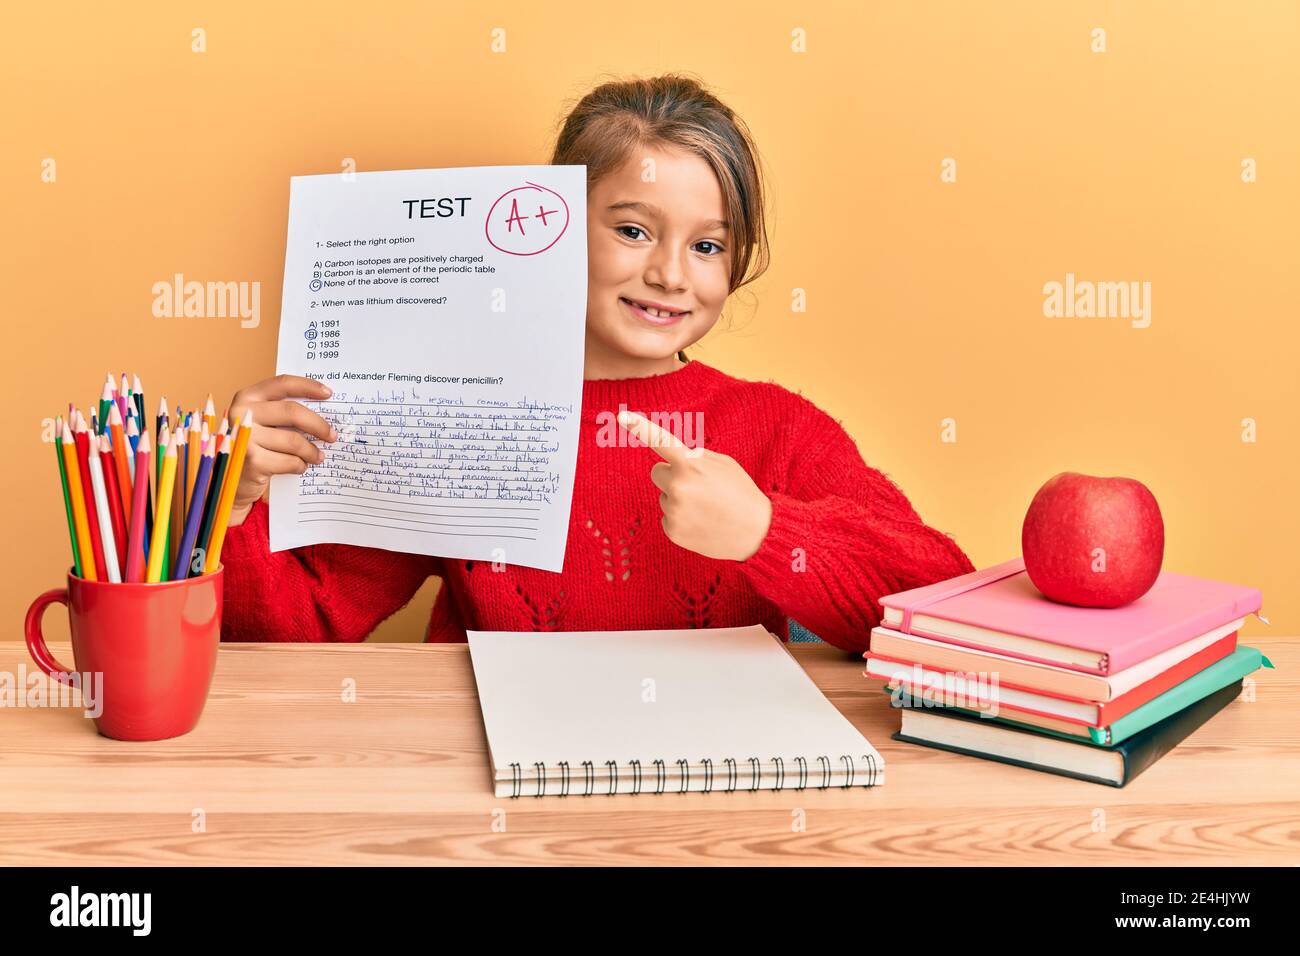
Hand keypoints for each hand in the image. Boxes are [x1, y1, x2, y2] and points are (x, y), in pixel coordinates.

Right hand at [225, 375, 336, 526]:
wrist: (230, 479)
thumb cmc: (255, 446)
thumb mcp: (264, 423)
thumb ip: (284, 414)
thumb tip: (325, 412)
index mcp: (248, 397)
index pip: (282, 384)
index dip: (308, 386)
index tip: (329, 393)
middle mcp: (243, 413)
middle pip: (292, 412)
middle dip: (318, 425)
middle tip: (332, 436)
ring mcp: (245, 438)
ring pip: (293, 440)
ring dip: (311, 451)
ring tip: (318, 456)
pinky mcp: (252, 461)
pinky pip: (289, 461)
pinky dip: (300, 465)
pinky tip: (301, 466)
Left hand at [617, 410, 772, 560]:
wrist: (757, 532)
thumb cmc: (741, 493)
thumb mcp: (724, 464)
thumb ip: (696, 458)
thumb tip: (675, 458)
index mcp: (691, 464)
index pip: (660, 441)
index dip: (639, 427)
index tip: (622, 417)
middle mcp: (678, 486)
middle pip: (656, 472)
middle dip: (672, 476)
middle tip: (699, 487)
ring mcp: (673, 510)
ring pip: (663, 496)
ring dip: (678, 499)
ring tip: (706, 508)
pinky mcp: (672, 530)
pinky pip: (667, 517)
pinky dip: (681, 519)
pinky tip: (701, 523)